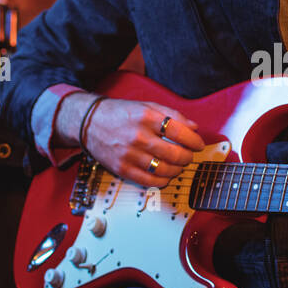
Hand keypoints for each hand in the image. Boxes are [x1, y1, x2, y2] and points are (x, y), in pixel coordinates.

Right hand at [81, 97, 204, 187]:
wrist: (89, 122)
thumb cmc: (120, 113)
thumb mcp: (147, 105)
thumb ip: (172, 114)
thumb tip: (194, 127)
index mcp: (146, 117)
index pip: (180, 131)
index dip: (194, 140)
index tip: (198, 144)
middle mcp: (138, 136)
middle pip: (175, 154)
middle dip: (188, 157)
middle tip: (189, 155)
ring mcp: (129, 154)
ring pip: (164, 170)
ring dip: (177, 170)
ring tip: (178, 165)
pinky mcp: (122, 169)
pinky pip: (149, 182)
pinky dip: (162, 181)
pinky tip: (165, 175)